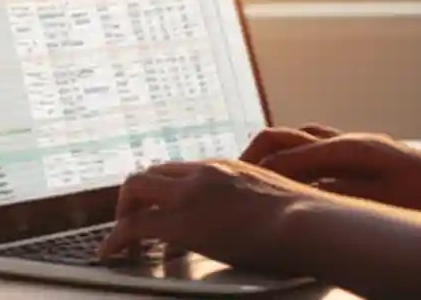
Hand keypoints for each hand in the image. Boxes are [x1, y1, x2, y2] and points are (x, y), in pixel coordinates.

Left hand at [99, 158, 325, 274]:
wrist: (309, 223)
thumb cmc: (307, 220)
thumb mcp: (278, 200)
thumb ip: (258, 203)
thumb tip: (264, 221)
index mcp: (227, 167)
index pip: (182, 170)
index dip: (165, 189)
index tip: (160, 207)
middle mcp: (203, 172)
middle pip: (152, 172)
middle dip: (136, 197)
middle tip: (133, 221)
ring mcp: (189, 193)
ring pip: (135, 187)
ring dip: (123, 212)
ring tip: (121, 239)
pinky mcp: (179, 221)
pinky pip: (132, 226)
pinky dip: (116, 239)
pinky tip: (111, 253)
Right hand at [242, 127, 420, 214]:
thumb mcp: (378, 200)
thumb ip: (333, 193)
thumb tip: (293, 192)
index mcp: (346, 149)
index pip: (282, 156)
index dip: (250, 171)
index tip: (222, 185)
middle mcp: (347, 140)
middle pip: (282, 136)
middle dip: (250, 154)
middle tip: (225, 176)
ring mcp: (356, 144)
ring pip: (299, 137)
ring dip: (271, 152)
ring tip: (249, 175)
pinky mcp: (365, 153)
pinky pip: (317, 146)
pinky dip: (294, 156)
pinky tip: (292, 177)